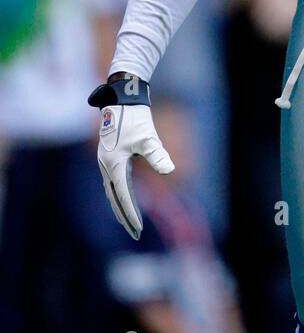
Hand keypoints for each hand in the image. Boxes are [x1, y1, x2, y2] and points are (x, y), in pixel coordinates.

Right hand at [89, 76, 174, 239]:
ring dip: (119, 207)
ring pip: (111, 191)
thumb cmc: (135, 116)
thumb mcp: (148, 136)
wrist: (122, 98)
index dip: (131, 213)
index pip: (122, 195)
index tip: (139, 228)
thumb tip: (170, 170)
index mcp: (113, 163)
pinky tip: (125, 200)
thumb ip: (157, 154)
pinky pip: (112, 182)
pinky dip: (118, 195)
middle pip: (114, 197)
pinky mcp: (108, 156)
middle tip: (135, 234)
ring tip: (129, 223)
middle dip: (124, 216)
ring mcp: (105, 161)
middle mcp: (106, 164)